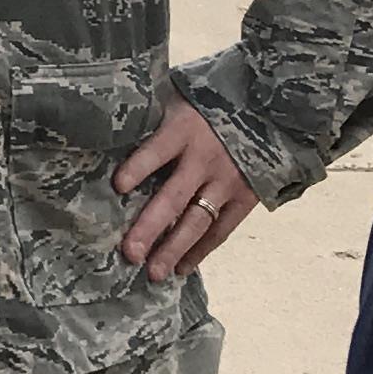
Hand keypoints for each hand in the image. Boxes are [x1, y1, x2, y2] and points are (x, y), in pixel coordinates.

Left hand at [112, 92, 261, 275]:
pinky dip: (201, 251)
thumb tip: (107, 130)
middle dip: (151, 226)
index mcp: (184, 130)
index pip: (157, 149)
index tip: (118, 186)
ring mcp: (227, 181)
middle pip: (174, 196)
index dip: (139, 166)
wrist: (265, 110)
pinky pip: (221, 230)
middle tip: (130, 252)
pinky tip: (181, 268)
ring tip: (154, 272)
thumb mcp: (178, 101)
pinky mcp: (245, 198)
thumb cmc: (207, 105)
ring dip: (174, 248)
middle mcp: (205, 159)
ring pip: (197, 220)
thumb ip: (151, 118)